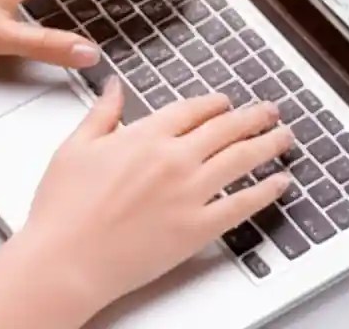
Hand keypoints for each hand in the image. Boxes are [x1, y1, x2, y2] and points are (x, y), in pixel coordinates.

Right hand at [15, 82, 292, 320]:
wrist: (66, 260)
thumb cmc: (63, 211)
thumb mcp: (74, 148)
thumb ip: (101, 114)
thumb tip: (114, 87)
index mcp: (145, 136)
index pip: (192, 110)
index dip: (214, 104)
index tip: (226, 103)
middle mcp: (174, 159)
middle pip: (226, 128)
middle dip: (253, 117)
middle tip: (270, 111)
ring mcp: (190, 193)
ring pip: (241, 159)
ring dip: (268, 144)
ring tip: (284, 137)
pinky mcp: (198, 228)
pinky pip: (242, 204)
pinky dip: (265, 191)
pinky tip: (279, 183)